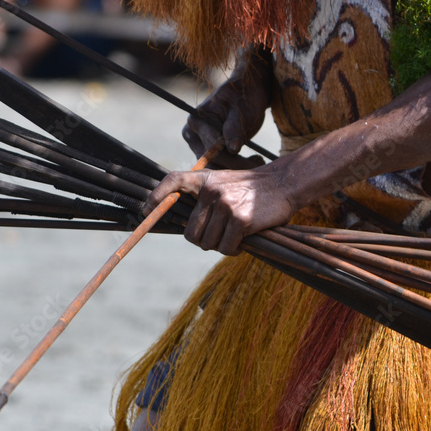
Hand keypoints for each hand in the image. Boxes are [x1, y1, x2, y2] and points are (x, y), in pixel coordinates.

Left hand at [144, 166, 295, 255]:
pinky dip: (233, 250)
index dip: (158, 196)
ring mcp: (225, 205)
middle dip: (202, 241)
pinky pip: (226, 247)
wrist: (284, 184)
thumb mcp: (225, 183)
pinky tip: (243, 242)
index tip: (146, 210)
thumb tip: (188, 227)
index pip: (174, 181)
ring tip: (235, 237)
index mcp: (205, 180)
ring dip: (220, 246)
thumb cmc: (252, 190)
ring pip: (208, 243)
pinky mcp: (240, 220)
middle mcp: (211, 191)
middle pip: (191, 232)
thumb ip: (206, 197)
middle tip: (218, 237)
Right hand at [184, 48, 271, 169]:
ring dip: (236, 168)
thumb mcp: (242, 110)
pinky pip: (219, 164)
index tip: (255, 161)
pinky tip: (253, 161)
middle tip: (260, 164)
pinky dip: (235, 167)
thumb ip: (235, 127)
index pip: (212, 147)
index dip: (233, 158)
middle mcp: (192, 133)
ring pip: (215, 165)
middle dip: (236, 165)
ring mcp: (198, 143)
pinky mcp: (208, 150)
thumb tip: (232, 149)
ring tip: (258, 161)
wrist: (247, 94)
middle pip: (211, 159)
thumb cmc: (244, 98)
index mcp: (196, 120)